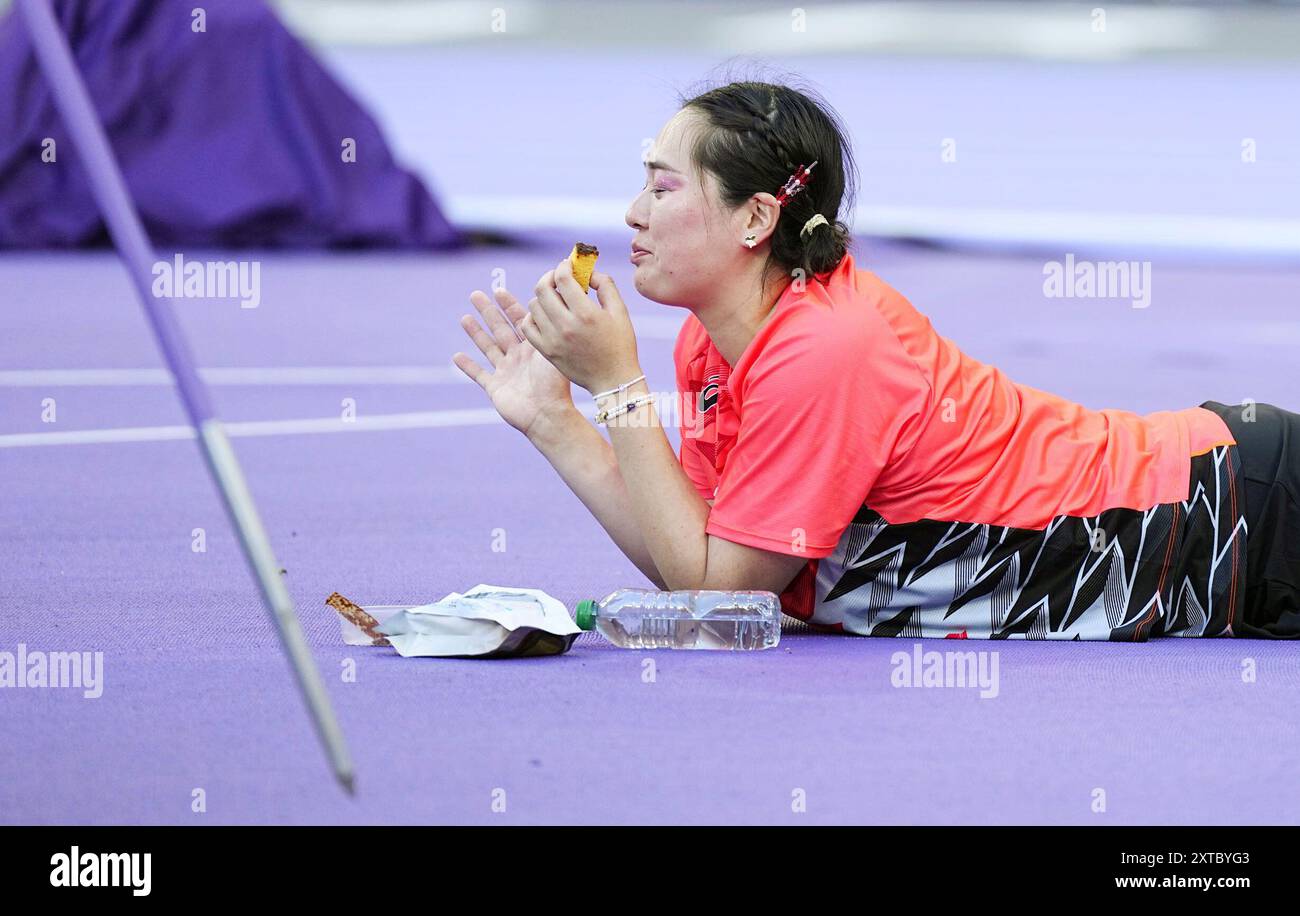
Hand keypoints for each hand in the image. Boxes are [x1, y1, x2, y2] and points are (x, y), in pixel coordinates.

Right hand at [453, 286, 575, 438]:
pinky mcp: (496, 388)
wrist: (548, 415)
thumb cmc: (555, 385)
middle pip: (500, 329)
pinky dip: (468, 366)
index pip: (519, 320)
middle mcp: (519, 358)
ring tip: (465, 318)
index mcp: (534, 347)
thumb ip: (549, 328)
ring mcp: (506, 372)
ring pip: (488, 348)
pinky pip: (479, 375)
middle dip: (488, 312)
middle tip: (475, 294)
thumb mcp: (553, 351)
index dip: (508, 305)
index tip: (498, 290)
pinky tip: (456, 356)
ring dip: (476, 333)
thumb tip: (552, 301)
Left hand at [520, 258, 640, 393]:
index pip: (562, 278)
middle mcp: (566, 325)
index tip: (568, 265)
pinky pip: (527, 326)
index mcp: (586, 313)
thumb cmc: (620, 344)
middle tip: (557, 277)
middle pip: (542, 288)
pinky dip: (532, 316)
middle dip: (549, 276)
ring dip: (542, 296)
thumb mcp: (620, 311)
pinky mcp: (546, 351)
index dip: (564, 266)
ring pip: (533, 305)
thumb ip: (605, 285)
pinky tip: (544, 315)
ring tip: (555, 299)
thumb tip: (588, 272)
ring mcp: (553, 339)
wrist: (613, 380)